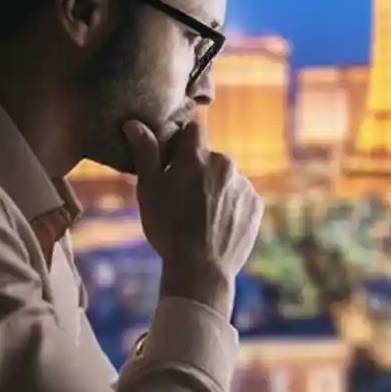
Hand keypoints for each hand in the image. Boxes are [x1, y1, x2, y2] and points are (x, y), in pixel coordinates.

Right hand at [123, 120, 263, 318]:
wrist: (200, 269)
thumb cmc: (168, 228)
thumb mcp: (149, 190)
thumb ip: (145, 152)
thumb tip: (134, 122)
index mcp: (197, 156)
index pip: (194, 130)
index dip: (183, 143)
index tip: (174, 161)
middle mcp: (225, 164)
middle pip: (211, 157)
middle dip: (200, 170)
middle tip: (184, 197)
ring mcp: (244, 184)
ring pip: (227, 178)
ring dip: (217, 188)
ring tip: (201, 217)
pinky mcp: (256, 205)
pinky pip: (242, 197)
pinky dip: (232, 205)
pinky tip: (217, 225)